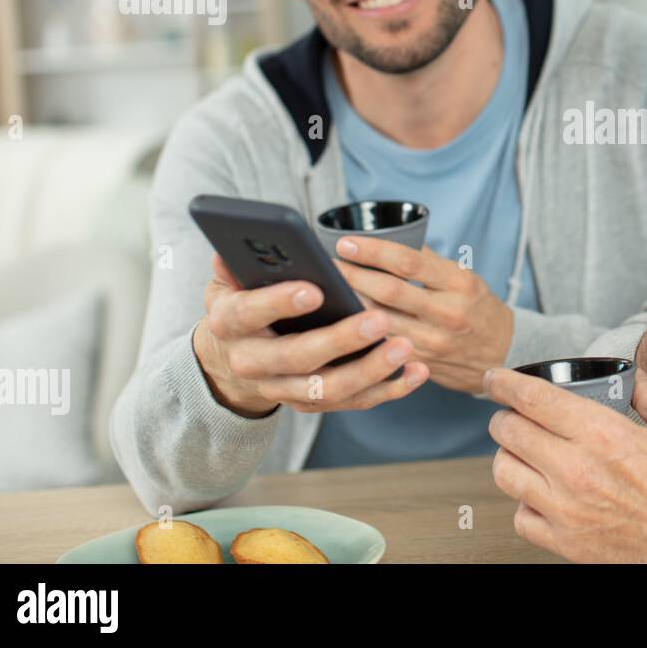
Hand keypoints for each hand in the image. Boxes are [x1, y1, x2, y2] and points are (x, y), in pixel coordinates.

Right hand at [193, 253, 428, 416]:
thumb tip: (238, 244)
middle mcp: (252, 363)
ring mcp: (283, 388)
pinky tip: (417, 372)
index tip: (314, 290)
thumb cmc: (243, 303)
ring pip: (329, 388)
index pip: (251, 313)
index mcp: (230, 324)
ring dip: (370, 370)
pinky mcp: (312, 403)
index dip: (279, 303)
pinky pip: (354, 401)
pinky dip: (389, 389)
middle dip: (340, 341)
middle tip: (379, 319)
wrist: (234, 357)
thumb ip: (236, 262)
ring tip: (405, 347)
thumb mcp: (229, 280)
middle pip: (297, 357)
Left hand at [332, 236, 513, 394]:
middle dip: (352, 275)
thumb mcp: (465, 279)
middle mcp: (448, 313)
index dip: (373, 251)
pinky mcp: (420, 363)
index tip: (346, 243)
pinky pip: (382, 343)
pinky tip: (342, 319)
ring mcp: (433, 342)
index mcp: (458, 284)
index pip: (408, 262)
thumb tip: (386, 242)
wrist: (502, 353)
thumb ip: (429, 263)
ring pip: (380, 320)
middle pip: (388, 292)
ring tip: (329, 288)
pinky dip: (359, 329)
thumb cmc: (478, 309)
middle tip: (328, 264)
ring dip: (350, 303)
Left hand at [486, 367, 646, 562]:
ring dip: (508, 455)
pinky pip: (519, 515)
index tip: (495, 378)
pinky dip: (523, 501)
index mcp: (601, 434)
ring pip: (504, 471)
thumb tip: (632, 377)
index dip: (504, 383)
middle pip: (508, 431)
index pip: (532, 399)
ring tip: (522, 451)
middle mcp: (575, 469)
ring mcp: (564, 508)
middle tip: (512, 415)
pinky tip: (539, 492)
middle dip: (504, 416)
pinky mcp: (563, 540)